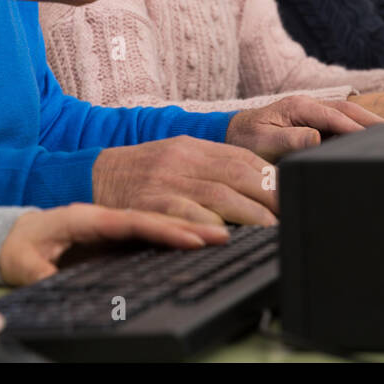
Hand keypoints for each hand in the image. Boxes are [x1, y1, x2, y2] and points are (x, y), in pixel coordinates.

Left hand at [0, 204, 229, 284]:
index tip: (193, 238)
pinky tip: (199, 237)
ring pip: (156, 220)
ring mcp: (111, 222)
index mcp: (86, 219)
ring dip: (189, 225)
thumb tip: (56, 281)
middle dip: (190, 226)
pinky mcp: (114, 232)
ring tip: (222, 234)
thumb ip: (42, 273)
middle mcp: (104, 216)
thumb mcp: (23, 264)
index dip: (164, 229)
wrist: (7, 234)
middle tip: (224, 236)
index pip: (132, 222)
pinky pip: (150, 228)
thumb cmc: (17, 247)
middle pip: (153, 217)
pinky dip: (177, 230)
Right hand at [92, 136, 278, 225]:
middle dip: (271, 196)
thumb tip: (256, 186)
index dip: (272, 177)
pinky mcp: (149, 203)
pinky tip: (224, 237)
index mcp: (193, 146)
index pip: (243, 158)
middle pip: (238, 175)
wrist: (89, 174)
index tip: (294, 193)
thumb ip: (211, 168)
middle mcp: (183, 160)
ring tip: (272, 230)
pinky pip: (183, 215)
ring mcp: (166, 181)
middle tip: (295, 214)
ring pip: (218, 195)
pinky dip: (206, 226)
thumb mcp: (175, 159)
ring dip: (250, 214)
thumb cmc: (139, 173)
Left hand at [225, 96, 383, 160]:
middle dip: (374, 123)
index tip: (376, 139)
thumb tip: (316, 138)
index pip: (335, 116)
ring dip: (371, 126)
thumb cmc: (244, 140)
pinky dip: (360, 132)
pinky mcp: (314, 124)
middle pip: (349, 112)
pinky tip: (374, 143)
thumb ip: (289, 139)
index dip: (356, 128)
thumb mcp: (262, 141)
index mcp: (298, 106)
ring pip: (349, 117)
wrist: (231, 135)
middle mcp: (309, 105)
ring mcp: (313, 113)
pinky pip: (342, 125)